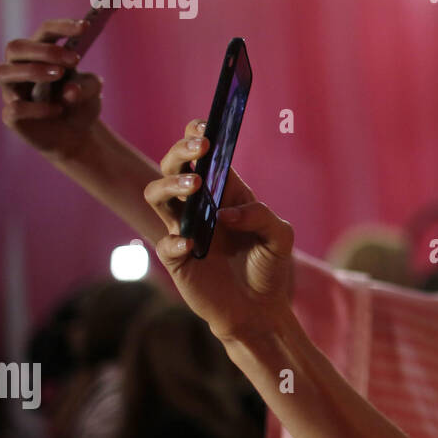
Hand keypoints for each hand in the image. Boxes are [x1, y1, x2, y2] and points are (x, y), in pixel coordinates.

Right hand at [0, 18, 102, 161]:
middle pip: (16, 47)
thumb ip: (87, 85)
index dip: (63, 26)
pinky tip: (57, 109)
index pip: (45, 32)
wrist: (75, 136)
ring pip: (3, 71)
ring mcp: (12, 91)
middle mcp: (19, 67)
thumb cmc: (80, 102)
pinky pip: (15, 107)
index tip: (86, 27)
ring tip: (60, 76)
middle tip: (75, 59)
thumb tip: (69, 90)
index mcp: (40, 53)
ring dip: (33, 71)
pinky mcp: (11, 115)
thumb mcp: (92, 90)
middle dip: (45, 50)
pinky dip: (38, 108)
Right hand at [143, 118, 294, 342]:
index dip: (199, 137)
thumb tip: (227, 213)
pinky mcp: (176, 260)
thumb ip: (262, 217)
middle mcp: (199, 207)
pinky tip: (191, 243)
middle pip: (174, 167)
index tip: (205, 126)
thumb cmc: (269, 268)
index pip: (204, 157)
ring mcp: (184, 230)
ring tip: (195, 187)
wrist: (261, 311)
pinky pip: (165, 244)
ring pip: (157, 196)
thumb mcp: (280, 238)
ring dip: (171, 185)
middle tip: (201, 146)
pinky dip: (175, 240)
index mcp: (224, 193)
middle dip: (182, 151)